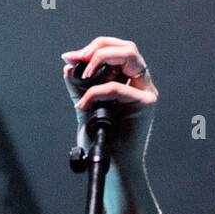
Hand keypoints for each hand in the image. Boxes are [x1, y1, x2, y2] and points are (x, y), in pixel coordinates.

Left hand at [61, 36, 157, 170]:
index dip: (93, 48)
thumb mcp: (86, 108)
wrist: (114, 166)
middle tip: (78, 59)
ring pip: (129, 55)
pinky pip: (117, 87)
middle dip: (98, 47)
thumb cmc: (103, 140)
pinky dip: (95, 93)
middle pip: (126, 46)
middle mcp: (140, 83)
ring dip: (101, 59)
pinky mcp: (146, 103)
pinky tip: (83, 105)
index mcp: (128, 80)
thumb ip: (79, 87)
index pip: (116, 50)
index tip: (69, 57)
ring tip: (84, 74)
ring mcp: (145, 91)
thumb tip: (68, 66)